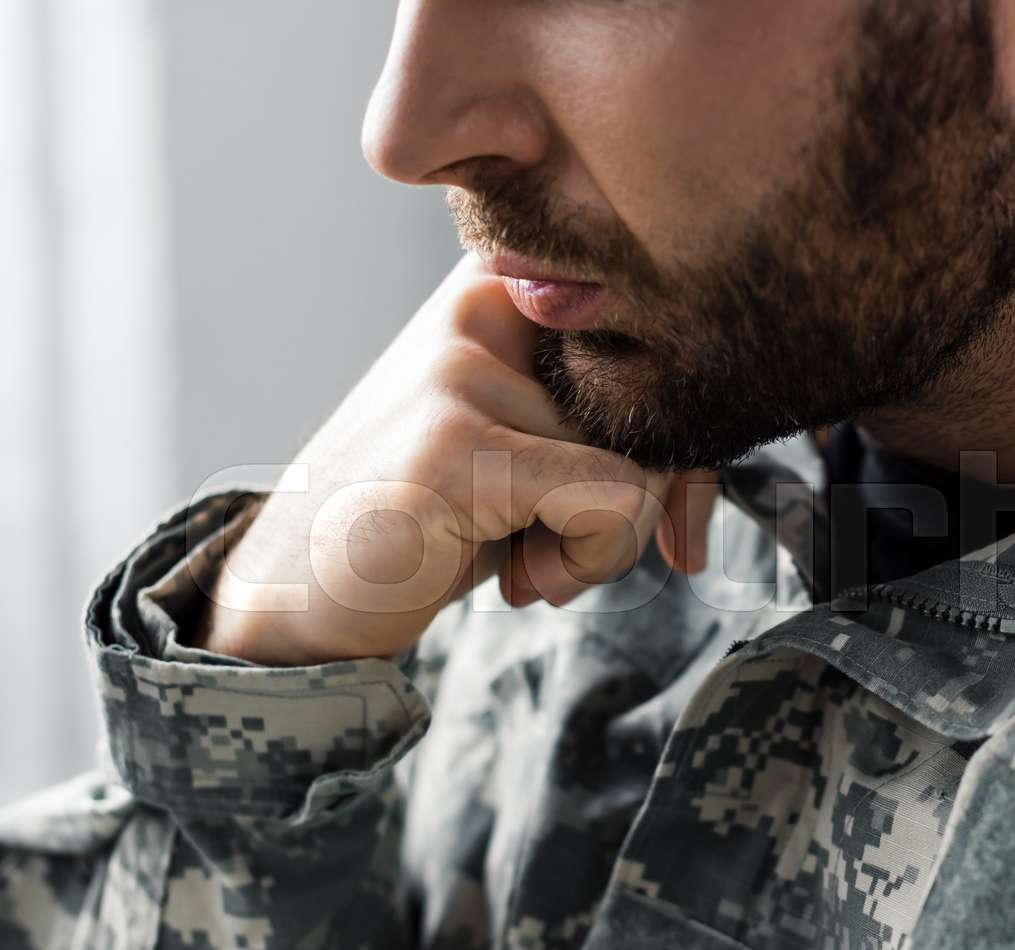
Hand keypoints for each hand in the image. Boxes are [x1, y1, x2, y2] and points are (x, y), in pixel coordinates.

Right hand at [194, 254, 715, 666]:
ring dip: (608, 545)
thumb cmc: (433, 522)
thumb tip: (711, 460)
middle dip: (649, 502)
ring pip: (644, 457)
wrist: (298, 594)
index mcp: (509, 285)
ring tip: (525, 561)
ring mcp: (463, 367)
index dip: (680, 439)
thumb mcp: (535, 456)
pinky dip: (590, 560)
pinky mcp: (456, 443)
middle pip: (662, 399)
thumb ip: (618, 430)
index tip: (663, 511)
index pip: (661, 335)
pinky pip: (612, 500)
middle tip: (563, 546)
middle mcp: (487, 298)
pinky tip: (521, 579)